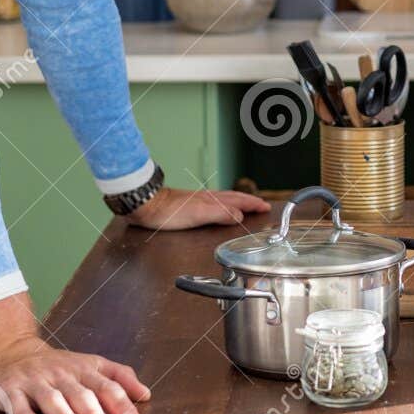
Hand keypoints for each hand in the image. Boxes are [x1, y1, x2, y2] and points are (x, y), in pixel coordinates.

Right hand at [0, 335, 151, 413]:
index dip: (121, 404)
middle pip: (80, 394)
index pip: (107, 385)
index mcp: (84, 368)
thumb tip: (146, 395)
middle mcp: (60, 373)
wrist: (12, 351)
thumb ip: (120, 377)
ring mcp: (34, 380)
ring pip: (51, 398)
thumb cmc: (60, 367)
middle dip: (93, 413)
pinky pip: (18, 405)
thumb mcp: (91, 365)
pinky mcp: (9, 390)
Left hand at [128, 187, 268, 230]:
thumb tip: (240, 216)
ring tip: (246, 206)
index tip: (266, 207)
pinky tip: (218, 209)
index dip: (253, 204)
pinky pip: (214, 204)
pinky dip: (223, 205)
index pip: (239, 201)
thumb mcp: (198, 215)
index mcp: (213, 200)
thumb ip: (220, 214)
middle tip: (261, 205)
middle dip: (249, 201)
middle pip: (234, 198)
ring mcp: (198, 201)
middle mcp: (208, 198)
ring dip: (238, 202)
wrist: (147, 205)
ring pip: (224, 199)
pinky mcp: (189, 205)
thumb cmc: (169, 212)